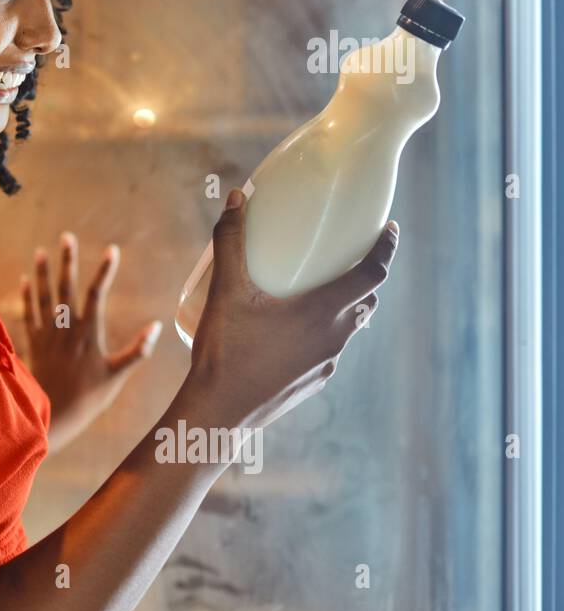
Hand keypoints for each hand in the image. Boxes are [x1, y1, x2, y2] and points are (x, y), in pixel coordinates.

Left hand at [22, 232, 162, 445]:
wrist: (52, 416)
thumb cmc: (89, 399)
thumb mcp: (118, 376)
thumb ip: (138, 351)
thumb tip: (157, 327)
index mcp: (88, 334)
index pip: (96, 295)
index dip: (105, 271)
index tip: (112, 250)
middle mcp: (65, 330)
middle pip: (65, 288)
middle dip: (68, 261)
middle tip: (66, 236)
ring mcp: (47, 335)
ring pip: (43, 297)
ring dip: (43, 273)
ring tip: (41, 251)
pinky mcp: (33, 344)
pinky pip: (28, 315)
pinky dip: (27, 297)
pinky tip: (26, 280)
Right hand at [183, 188, 399, 431]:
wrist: (219, 412)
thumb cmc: (225, 351)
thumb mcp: (225, 291)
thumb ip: (230, 242)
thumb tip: (237, 198)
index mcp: (322, 312)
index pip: (373, 274)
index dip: (387, 249)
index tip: (392, 228)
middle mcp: (334, 338)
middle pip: (366, 300)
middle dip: (365, 277)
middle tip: (348, 258)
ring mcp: (326, 364)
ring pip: (349, 327)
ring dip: (344, 307)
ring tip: (318, 293)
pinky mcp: (313, 381)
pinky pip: (328, 350)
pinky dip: (321, 333)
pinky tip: (292, 332)